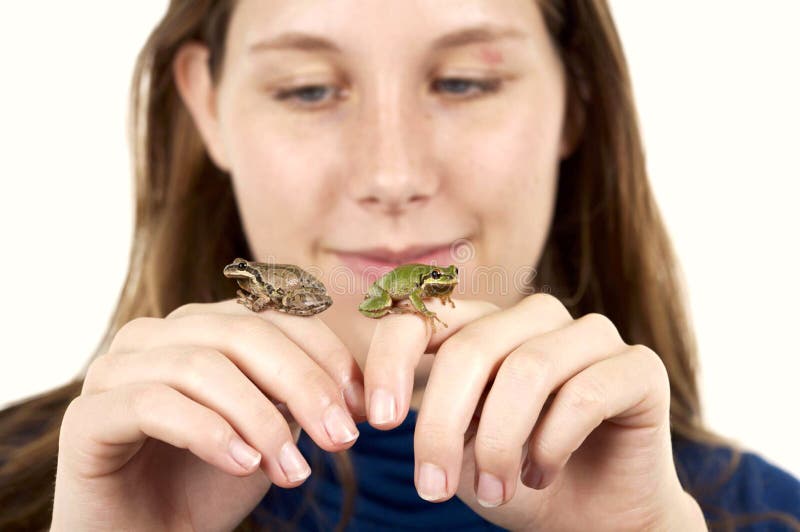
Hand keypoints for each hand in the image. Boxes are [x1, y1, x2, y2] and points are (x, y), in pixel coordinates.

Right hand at [51, 300, 365, 530]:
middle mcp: (156, 334)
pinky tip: (243, 465)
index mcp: (202, 326)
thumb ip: (302, 397)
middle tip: (341, 438)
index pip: (274, 314)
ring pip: (201, 366)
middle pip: (242, 334)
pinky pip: (153, 404)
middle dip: (302, 384)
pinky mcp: (87, 415)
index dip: (326, 354)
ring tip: (293, 471)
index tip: (362, 405)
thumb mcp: (272, 430)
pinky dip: (208, 432)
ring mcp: (115, 369)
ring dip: (259, 420)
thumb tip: (363, 389)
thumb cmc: (211, 482)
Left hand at [363, 293, 705, 530]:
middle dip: (443, 425)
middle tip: (433, 488)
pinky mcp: (638, 366)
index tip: (377, 423)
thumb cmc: (514, 475)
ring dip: (500, 442)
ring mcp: (591, 335)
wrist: (590, 519)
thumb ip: (422, 410)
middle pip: (473, 349)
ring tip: (495, 490)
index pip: (424, 313)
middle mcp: (536, 318)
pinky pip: (585, 393)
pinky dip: (553, 443)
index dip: (392, 359)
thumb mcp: (454, 445)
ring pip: (528, 369)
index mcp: (485, 326)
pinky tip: (543, 473)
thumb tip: (364, 400)